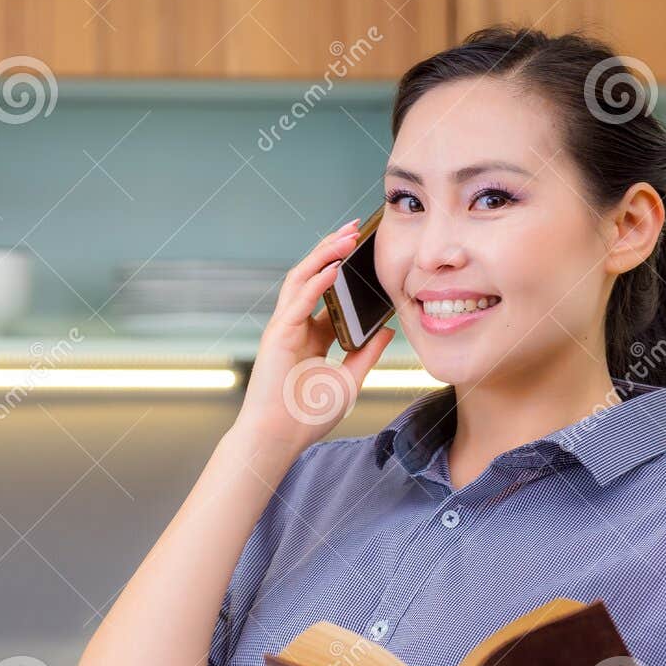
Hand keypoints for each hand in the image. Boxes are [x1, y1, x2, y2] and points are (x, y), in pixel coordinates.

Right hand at [232, 217, 396, 455]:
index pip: (329, 293)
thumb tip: (388, 329)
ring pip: (302, 279)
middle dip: (333, 250)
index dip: (344, 269)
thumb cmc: (307, 416)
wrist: (280, 437)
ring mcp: (284, 328)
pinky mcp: (277, 334)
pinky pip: (298, 301)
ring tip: (347, 236)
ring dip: (324, 255)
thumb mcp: (349, 380)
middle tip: (356, 228)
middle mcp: (297, 326)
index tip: (365, 251)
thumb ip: (366, 353)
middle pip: (314, 277)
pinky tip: (333, 266)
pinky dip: (316, 282)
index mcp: (313, 336)